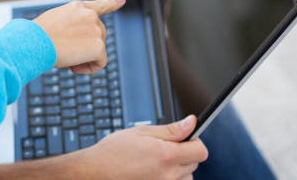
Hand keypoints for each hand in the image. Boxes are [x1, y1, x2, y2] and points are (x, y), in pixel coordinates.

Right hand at [33, 0, 124, 71]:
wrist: (35, 42)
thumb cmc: (37, 36)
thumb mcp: (54, 22)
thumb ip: (72, 26)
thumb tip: (82, 44)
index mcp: (77, 7)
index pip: (99, 5)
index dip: (112, 3)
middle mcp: (89, 15)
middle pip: (99, 34)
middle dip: (87, 46)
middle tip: (68, 53)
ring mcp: (96, 29)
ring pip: (98, 50)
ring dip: (85, 57)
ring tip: (66, 58)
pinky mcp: (99, 45)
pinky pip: (100, 62)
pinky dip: (89, 68)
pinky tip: (74, 67)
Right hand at [75, 115, 208, 179]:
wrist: (96, 173)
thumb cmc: (114, 152)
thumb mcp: (141, 132)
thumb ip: (170, 130)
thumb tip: (192, 122)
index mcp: (166, 156)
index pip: (200, 151)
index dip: (194, 142)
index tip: (185, 139)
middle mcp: (169, 175)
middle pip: (194, 164)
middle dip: (184, 154)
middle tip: (162, 148)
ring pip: (186, 178)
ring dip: (178, 169)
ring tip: (156, 163)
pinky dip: (170, 179)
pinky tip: (153, 172)